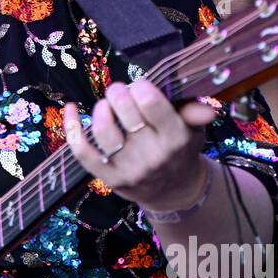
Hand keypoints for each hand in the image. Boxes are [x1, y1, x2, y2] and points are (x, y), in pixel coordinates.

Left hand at [62, 77, 218, 212]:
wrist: (173, 191)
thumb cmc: (180, 150)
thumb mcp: (194, 130)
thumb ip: (195, 114)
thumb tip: (206, 108)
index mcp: (176, 139)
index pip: (152, 105)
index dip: (141, 88)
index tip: (140, 86)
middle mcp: (152, 156)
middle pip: (126, 113)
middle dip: (119, 93)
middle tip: (120, 91)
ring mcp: (129, 169)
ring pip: (103, 130)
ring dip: (100, 109)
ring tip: (107, 105)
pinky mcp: (109, 178)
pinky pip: (82, 152)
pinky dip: (71, 127)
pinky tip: (71, 108)